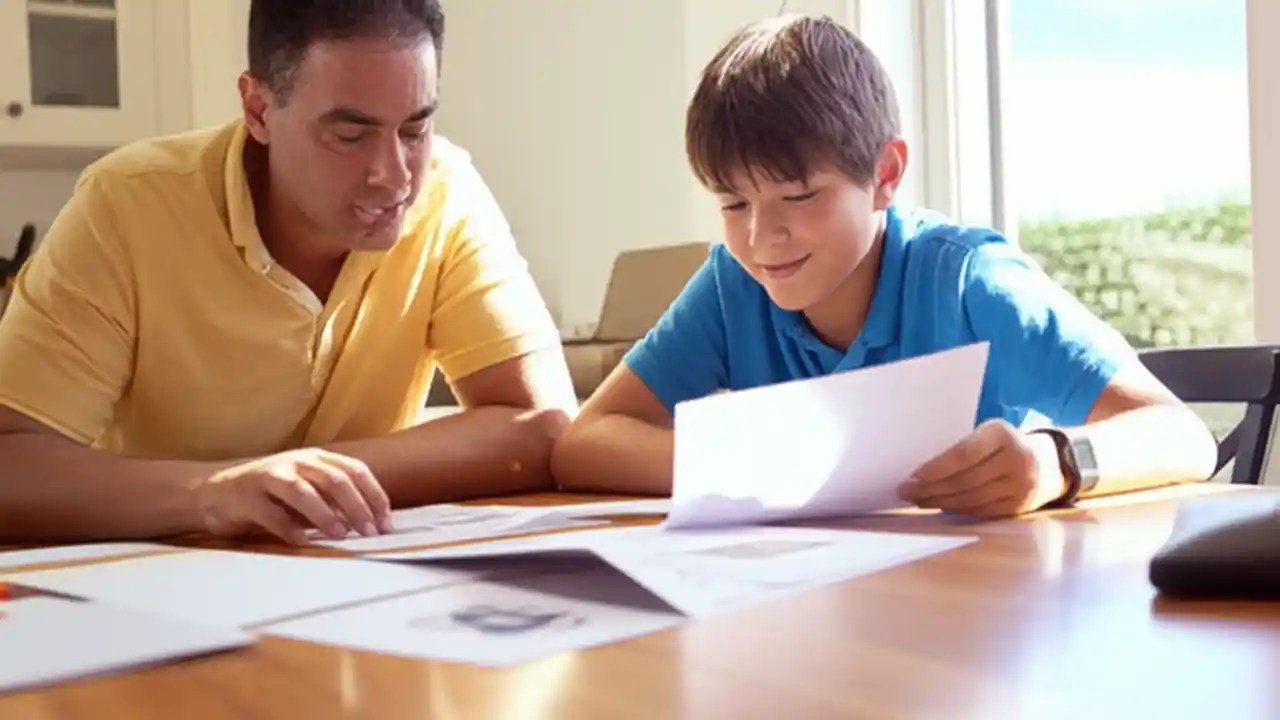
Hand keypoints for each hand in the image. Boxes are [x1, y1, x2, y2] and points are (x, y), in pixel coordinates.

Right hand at [193, 448, 393, 544]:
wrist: (217, 492)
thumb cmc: (273, 495)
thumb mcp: (309, 490)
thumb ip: (336, 501)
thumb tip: (373, 523)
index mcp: (317, 458)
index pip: (355, 471)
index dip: (374, 496)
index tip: (386, 524)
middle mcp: (296, 461)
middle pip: (334, 479)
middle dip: (357, 506)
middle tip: (370, 532)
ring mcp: (269, 475)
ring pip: (303, 491)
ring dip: (325, 514)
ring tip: (342, 534)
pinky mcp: (245, 496)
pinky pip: (270, 512)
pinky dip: (288, 528)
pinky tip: (302, 542)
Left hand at [897, 420, 1066, 518]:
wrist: (1050, 462)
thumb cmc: (1005, 445)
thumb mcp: (989, 435)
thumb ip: (964, 448)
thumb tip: (921, 471)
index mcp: (1003, 435)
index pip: (963, 455)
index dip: (936, 468)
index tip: (912, 475)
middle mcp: (1016, 460)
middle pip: (964, 480)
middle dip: (930, 488)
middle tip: (906, 491)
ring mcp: (1021, 486)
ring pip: (971, 499)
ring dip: (940, 502)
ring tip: (918, 499)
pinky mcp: (1020, 506)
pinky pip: (982, 510)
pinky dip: (958, 510)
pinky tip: (941, 506)